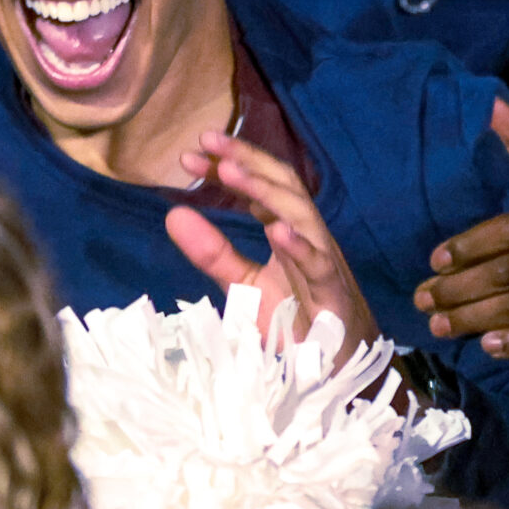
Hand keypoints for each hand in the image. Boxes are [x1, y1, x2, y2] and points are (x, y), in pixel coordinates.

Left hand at [166, 130, 377, 363]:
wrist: (335, 367)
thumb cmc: (294, 320)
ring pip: (301, 214)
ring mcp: (322, 261)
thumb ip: (212, 252)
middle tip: (208, 140)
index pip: (260, 185)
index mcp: (286, 229)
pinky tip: (278, 231)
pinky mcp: (333, 294)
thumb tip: (173, 214)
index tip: (191, 155)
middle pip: (283, 184)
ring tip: (232, 172)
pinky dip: (300, 246)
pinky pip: (320, 264)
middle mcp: (307, 235)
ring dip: (266, 190)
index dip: (230, 165)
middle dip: (248, 159)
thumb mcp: (244, 284)